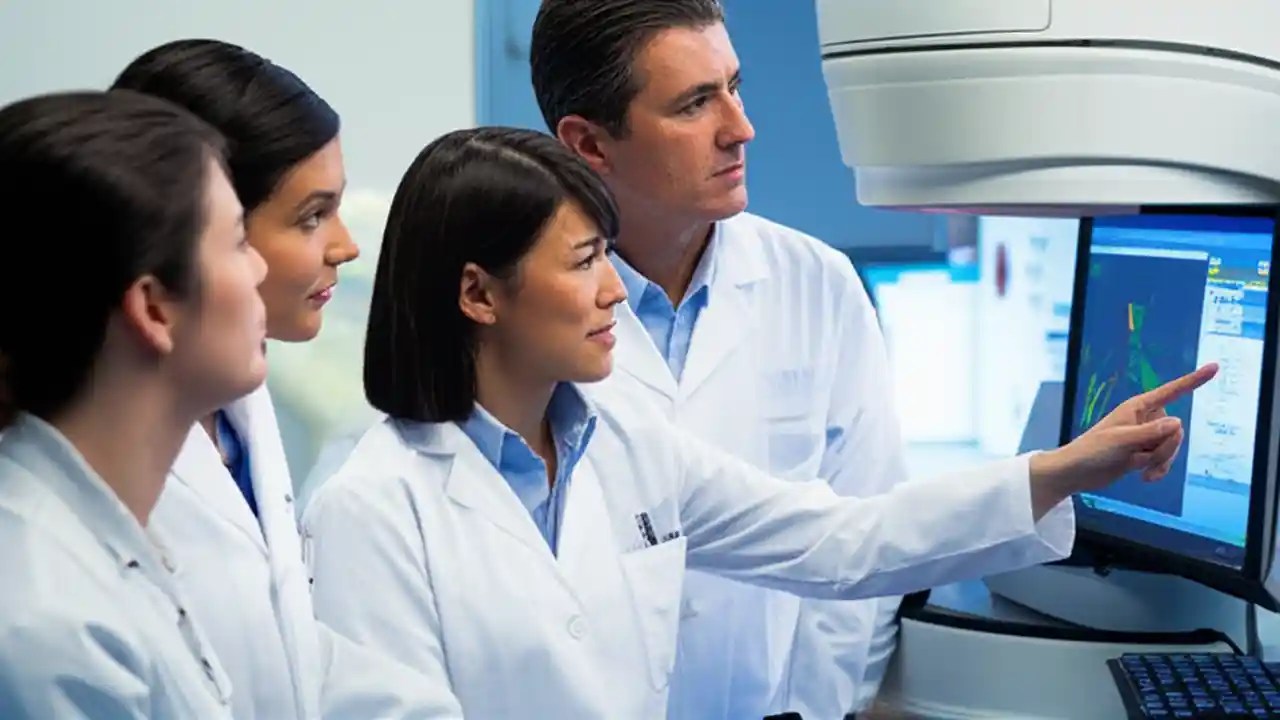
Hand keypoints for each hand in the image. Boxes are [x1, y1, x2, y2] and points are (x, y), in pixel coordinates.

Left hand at [1029, 363, 1218, 515]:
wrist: (1077, 473)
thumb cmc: (1091, 451)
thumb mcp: (1121, 441)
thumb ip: (1150, 433)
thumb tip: (1177, 423)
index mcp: (1137, 407)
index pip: (1172, 391)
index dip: (1193, 380)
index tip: (1214, 366)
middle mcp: (1145, 419)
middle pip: (1176, 430)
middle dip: (1164, 447)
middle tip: (1139, 455)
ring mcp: (1146, 437)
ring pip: (1172, 447)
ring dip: (1159, 461)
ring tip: (1137, 466)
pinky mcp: (1144, 453)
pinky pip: (1165, 460)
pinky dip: (1158, 469)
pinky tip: (1144, 478)